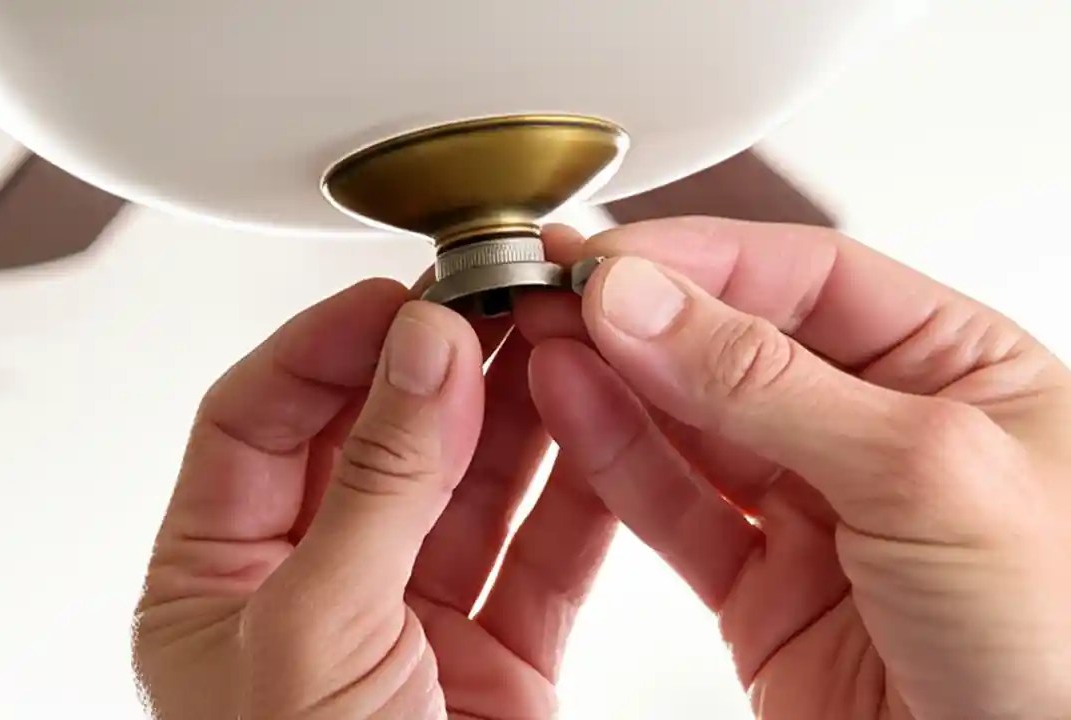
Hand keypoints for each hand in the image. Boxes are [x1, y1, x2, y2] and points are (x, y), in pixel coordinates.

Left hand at [133, 279, 614, 717]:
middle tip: (501, 300)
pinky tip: (601, 425)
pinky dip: (575, 489)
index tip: (401, 297)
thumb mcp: (313, 636)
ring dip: (517, 412)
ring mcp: (409, 619)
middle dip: (439, 366)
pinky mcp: (496, 655)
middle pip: (374, 437)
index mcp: (218, 578)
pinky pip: (539, 553)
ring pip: (466, 484)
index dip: (326, 344)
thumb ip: (372, 484)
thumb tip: (418, 346)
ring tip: (563, 339)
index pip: (258, 417)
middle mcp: (311, 587)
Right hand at [516, 219, 1070, 718]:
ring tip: (546, 339)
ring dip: (615, 380)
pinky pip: (676, 510)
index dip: (698, 259)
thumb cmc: (1060, 646)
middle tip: (557, 291)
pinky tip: (574, 409)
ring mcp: (817, 512)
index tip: (607, 256)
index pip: (806, 278)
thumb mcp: (923, 473)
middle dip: (642, 315)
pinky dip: (617, 463)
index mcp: (956, 370)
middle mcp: (879, 432)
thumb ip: (767, 382)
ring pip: (692, 425)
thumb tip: (644, 301)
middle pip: (736, 344)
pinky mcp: (763, 590)